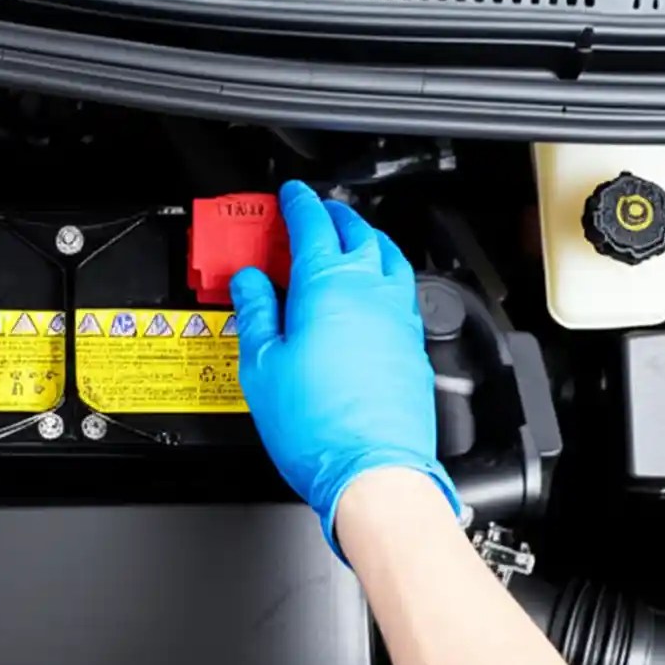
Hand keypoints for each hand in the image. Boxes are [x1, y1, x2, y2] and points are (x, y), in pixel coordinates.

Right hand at [230, 180, 459, 554]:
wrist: (371, 469)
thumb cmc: (316, 425)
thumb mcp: (262, 364)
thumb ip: (256, 312)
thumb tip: (251, 282)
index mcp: (327, 284)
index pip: (313, 224)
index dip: (299, 203)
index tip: (291, 194)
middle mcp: (370, 290)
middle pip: (357, 231)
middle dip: (334, 214)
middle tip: (315, 212)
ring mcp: (398, 315)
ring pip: (388, 255)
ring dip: (366, 237)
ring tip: (350, 239)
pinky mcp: (413, 343)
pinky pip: (401, 289)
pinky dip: (383, 273)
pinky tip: (373, 288)